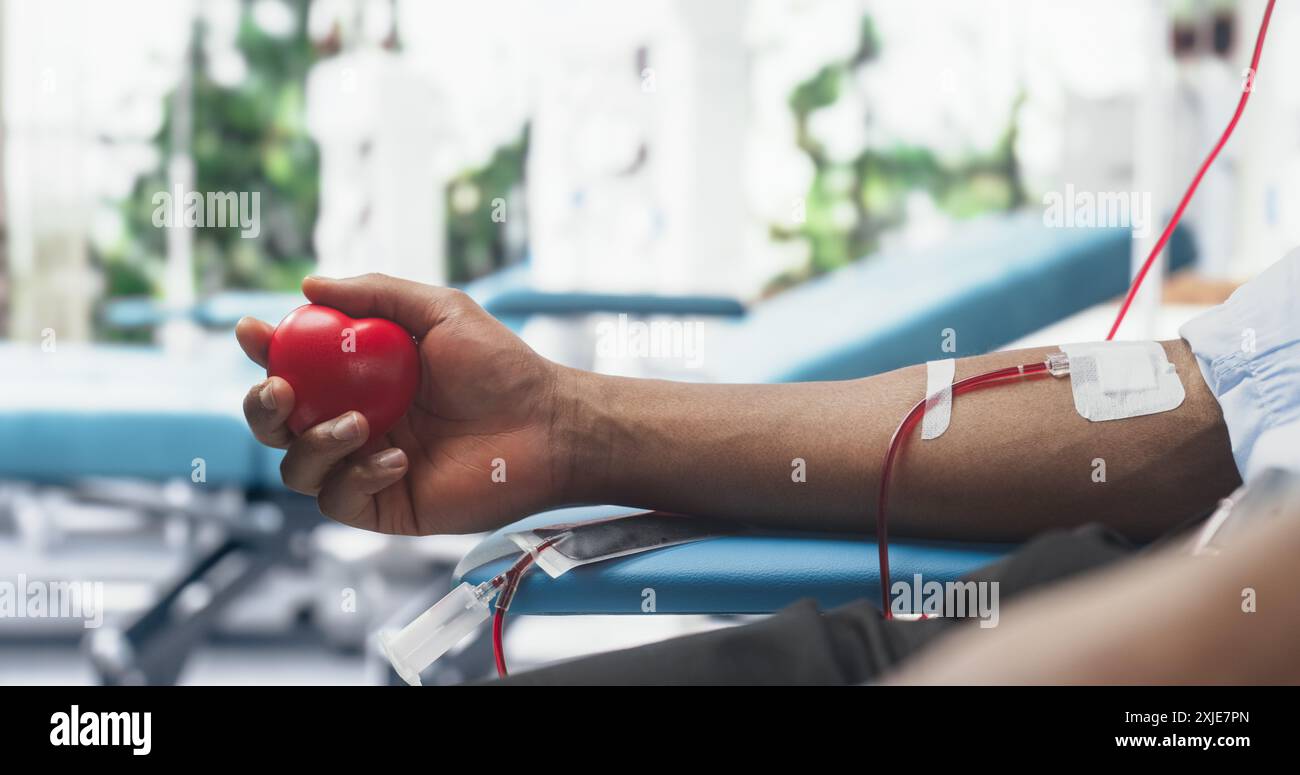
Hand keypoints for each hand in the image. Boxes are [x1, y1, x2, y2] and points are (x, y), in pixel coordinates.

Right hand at [237, 274, 572, 534]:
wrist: (546, 426)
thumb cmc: (502, 367)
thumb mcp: (441, 311)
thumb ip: (377, 294)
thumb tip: (309, 286)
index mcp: (361, 378)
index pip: (295, 366)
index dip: (266, 352)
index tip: (254, 332)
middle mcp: (356, 422)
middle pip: (278, 424)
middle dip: (261, 406)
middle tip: (280, 389)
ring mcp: (367, 466)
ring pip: (296, 468)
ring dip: (311, 444)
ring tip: (358, 423)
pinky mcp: (386, 506)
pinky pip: (337, 500)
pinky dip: (356, 477)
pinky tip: (398, 458)